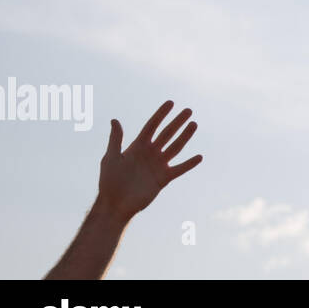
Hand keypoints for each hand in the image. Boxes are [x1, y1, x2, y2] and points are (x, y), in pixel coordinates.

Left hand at [96, 101, 202, 222]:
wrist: (114, 204)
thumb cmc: (109, 181)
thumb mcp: (110, 158)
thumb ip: (116, 139)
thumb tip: (114, 120)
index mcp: (138, 146)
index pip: (152, 126)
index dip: (161, 114)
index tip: (171, 103)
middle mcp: (150, 153)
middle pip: (167, 134)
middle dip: (177, 122)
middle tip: (188, 111)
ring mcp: (158, 165)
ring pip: (175, 148)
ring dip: (185, 136)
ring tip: (194, 124)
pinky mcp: (164, 178)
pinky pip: (179, 169)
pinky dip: (189, 164)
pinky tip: (199, 157)